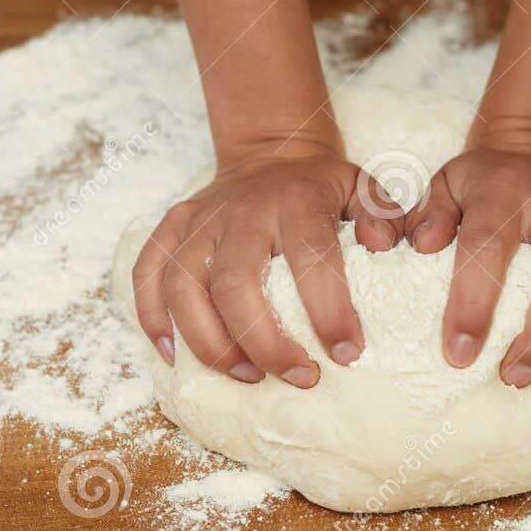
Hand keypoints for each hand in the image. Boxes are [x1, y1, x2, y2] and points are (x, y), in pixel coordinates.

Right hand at [131, 147, 400, 386]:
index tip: (347, 354)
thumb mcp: (364, 189)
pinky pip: (146, 274)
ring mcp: (199, 220)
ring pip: (184, 287)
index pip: (310, 257)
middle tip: (298, 377)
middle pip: (235, 284)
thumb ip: (383, 216)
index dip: (328, 310)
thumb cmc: (322, 188)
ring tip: (248, 376)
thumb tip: (382, 248)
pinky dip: (151, 317)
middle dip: (264, 342)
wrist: (271, 152)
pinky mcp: (171, 227)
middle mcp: (241, 210)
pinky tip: (172, 357)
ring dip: (211, 342)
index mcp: (296, 200)